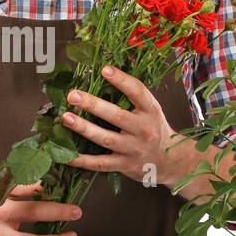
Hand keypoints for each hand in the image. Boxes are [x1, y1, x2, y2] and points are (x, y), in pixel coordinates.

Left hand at [62, 65, 190, 188]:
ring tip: (66, 118)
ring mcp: (134, 149)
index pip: (138, 92)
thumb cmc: (154, 129)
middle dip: (93, 105)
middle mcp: (144, 130)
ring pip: (106, 138)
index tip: (104, 70)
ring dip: (84, 128)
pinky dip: (82, 160)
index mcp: (151, 111)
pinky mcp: (124, 165)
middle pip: (116, 116)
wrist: (170, 161)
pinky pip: (100, 163)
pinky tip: (66, 154)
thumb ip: (132, 97)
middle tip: (73, 95)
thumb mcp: (151, 110)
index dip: (122, 80)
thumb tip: (103, 76)